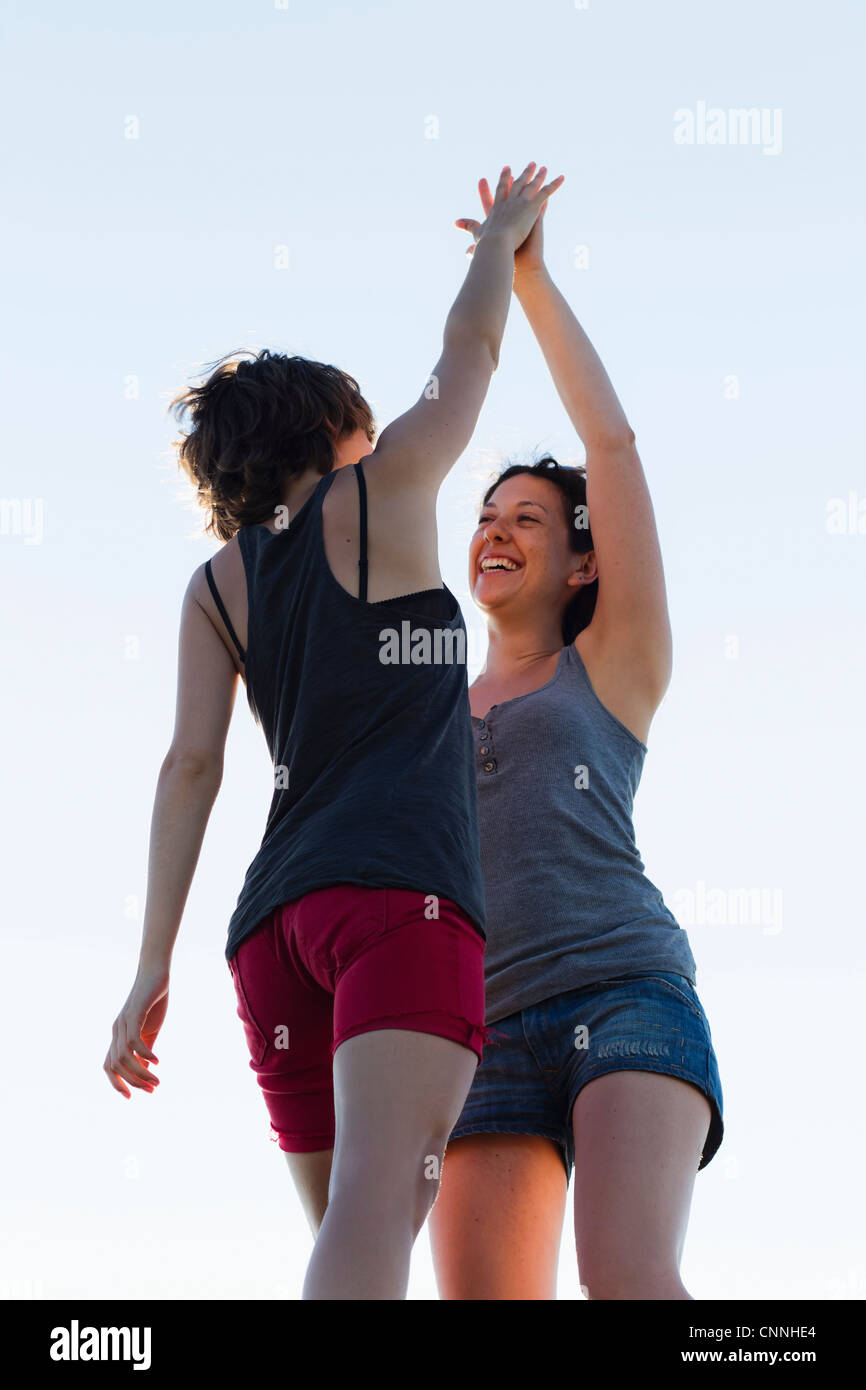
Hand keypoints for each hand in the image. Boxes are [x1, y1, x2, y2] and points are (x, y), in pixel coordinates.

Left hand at [104, 962, 169, 1097]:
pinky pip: (134, 1041)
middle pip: (115, 1066)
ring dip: (140, 1073)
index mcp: (118, 1035)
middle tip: (153, 1089)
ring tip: (157, 1080)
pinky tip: (158, 1061)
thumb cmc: (153, 1000)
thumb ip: (145, 1048)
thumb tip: (143, 1069)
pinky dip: (145, 1054)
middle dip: (133, 1082)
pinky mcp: (134, 1013)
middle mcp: (116, 1030)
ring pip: (123, 1057)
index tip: (131, 1097)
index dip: (116, 1083)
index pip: (108, 1066)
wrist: (155, 972)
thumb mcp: (150, 1029)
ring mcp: (123, 1022)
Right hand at [457, 164, 560, 269]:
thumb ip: (469, 229)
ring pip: (531, 186)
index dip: (504, 179)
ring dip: (538, 176)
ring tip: (543, 168)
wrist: (496, 244)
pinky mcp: (532, 207)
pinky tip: (562, 177)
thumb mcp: (477, 236)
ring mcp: (520, 203)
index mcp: (497, 208)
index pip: (501, 190)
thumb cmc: (487, 245)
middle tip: (530, 164)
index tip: (507, 170)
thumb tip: (459, 234)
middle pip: (518, 184)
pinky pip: (545, 193)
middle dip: (524, 174)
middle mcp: (509, 201)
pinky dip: (554, 184)